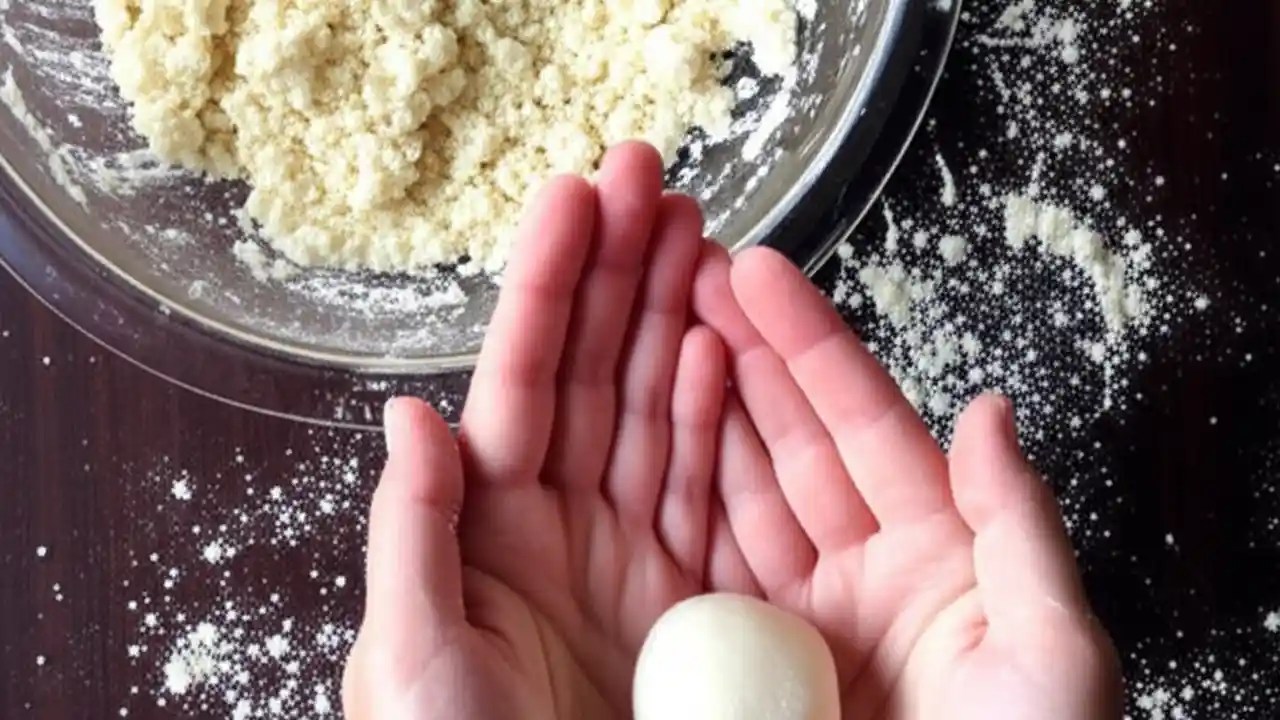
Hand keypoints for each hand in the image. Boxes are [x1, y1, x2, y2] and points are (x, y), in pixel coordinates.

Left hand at [343, 143, 757, 718]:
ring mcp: (629, 550)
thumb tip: (408, 414)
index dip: (550, 282)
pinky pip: (708, 481)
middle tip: (652, 176)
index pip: (524, 376)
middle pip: (597, 366)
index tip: (576, 195)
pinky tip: (728, 346)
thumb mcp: (408, 655)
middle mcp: (558, 521)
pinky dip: (721, 407)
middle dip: (624, 267)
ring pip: (658, 404)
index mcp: (485, 521)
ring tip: (699, 236)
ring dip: (677, 314)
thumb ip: (411, 532)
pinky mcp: (689, 591)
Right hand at [690, 245, 1123, 719]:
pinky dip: (674, 498)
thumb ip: (1021, 526)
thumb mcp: (1051, 650)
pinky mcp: (743, 664)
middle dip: (740, 350)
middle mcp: (860, 573)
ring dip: (697, 406)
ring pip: (736, 486)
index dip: (810, 344)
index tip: (759, 273)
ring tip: (656, 331)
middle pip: (789, 437)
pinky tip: (648, 439)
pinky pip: (703, 563)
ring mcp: (795, 617)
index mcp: (939, 553)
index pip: (864, 424)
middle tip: (685, 275)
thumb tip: (991, 411)